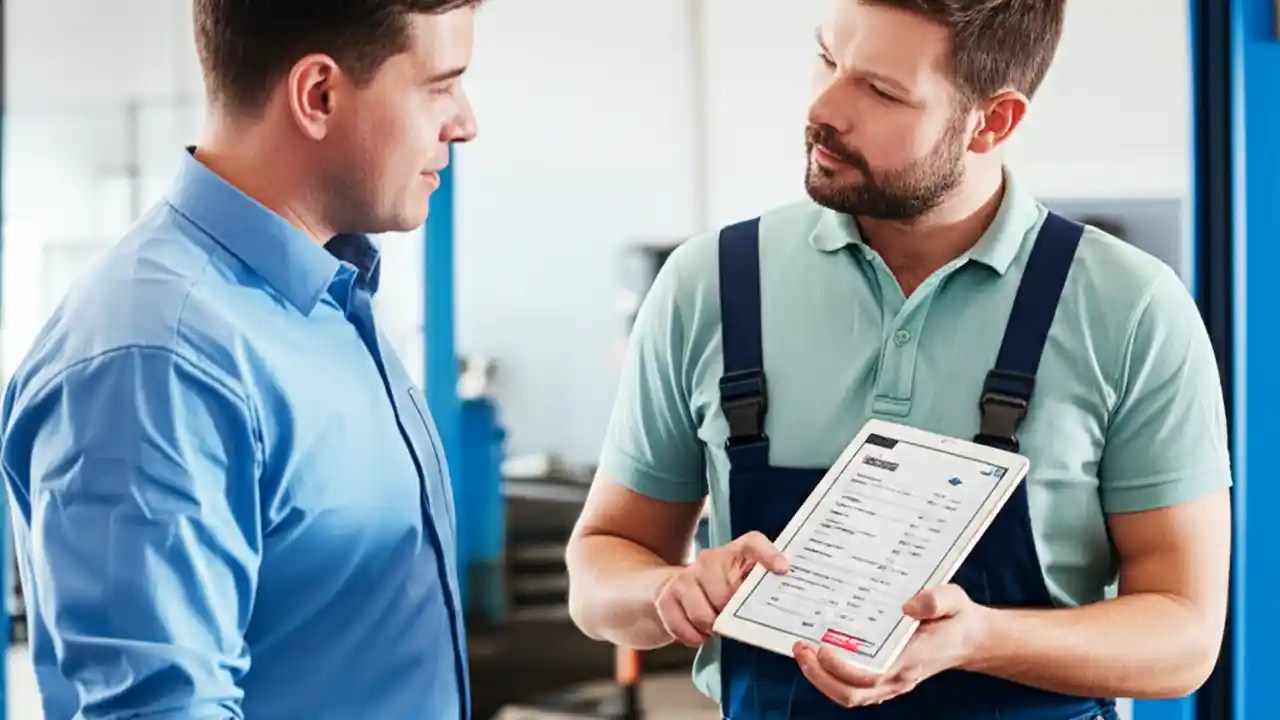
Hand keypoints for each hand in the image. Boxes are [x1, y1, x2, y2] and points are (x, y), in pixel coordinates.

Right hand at [654, 531, 788, 646]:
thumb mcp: (742, 586)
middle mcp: (710, 559)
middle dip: (731, 615)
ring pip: (704, 615)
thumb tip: (783, 610)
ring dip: (712, 629)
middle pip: (726, 594)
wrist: (673, 589)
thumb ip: (759, 592)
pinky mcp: (667, 595)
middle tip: (733, 620)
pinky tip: (699, 633)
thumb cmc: (720, 591)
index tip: (782, 569)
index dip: (768, 554)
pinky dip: (693, 637)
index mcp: (737, 553)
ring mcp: (686, 576)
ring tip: (716, 626)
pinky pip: (683, 626)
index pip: (753, 544)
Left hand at [794, 584, 990, 707]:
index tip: (823, 646)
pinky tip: (817, 653)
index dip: (843, 667)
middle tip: (801, 647)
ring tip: (802, 651)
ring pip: (849, 695)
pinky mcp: (885, 678)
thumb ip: (936, 600)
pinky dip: (831, 676)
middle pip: (852, 693)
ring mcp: (891, 681)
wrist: (968, 638)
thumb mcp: (954, 598)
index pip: (871, 675)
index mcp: (912, 659)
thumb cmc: (956, 617)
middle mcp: (898, 676)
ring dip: (821, 677)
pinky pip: (853, 687)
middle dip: (820, 675)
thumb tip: (908, 606)